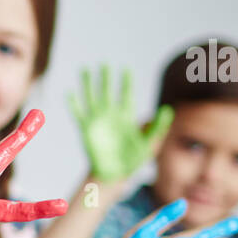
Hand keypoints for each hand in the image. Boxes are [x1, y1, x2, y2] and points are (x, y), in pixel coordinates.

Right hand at [68, 65, 172, 182]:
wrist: (114, 174)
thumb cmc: (133, 160)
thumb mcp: (149, 144)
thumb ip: (157, 127)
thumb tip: (168, 110)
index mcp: (126, 117)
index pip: (126, 95)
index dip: (126, 83)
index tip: (125, 69)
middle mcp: (111, 116)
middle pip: (107, 92)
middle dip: (106, 78)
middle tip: (104, 63)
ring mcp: (98, 121)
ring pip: (92, 98)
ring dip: (88, 84)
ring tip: (84, 69)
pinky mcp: (86, 130)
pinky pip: (79, 114)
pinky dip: (74, 104)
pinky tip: (70, 93)